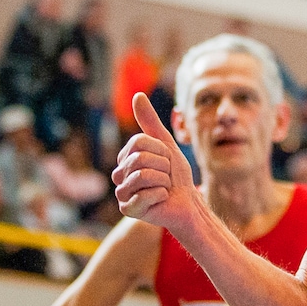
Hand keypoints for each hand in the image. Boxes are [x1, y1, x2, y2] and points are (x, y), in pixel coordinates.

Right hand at [112, 93, 196, 226]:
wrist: (188, 203)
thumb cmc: (176, 175)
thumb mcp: (165, 144)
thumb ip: (150, 121)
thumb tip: (137, 95)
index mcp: (125, 159)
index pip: (139, 143)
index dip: (160, 150)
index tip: (165, 161)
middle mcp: (118, 176)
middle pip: (140, 159)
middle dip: (163, 167)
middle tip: (166, 177)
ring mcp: (121, 193)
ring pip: (143, 175)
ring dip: (164, 181)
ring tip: (164, 188)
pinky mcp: (128, 210)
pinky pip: (147, 195)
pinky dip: (162, 195)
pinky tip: (161, 200)